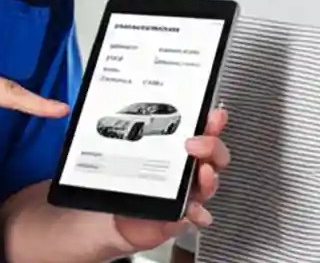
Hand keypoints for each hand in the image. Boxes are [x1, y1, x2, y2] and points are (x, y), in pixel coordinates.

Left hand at [112, 107, 229, 251]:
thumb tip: (104, 103)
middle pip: (215, 155)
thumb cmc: (124, 176)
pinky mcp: (179, 215)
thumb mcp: (122, 147)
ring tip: (201, 173)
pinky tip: (191, 210)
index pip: (203, 130)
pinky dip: (197, 213)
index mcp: (178, 147)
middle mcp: (187, 168)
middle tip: (194, 144)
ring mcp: (186, 192)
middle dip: (211, 147)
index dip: (213, 122)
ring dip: (209, 178)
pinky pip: (196, 216)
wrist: (111, 211)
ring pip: (209, 184)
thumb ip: (121, 128)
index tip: (213, 115)